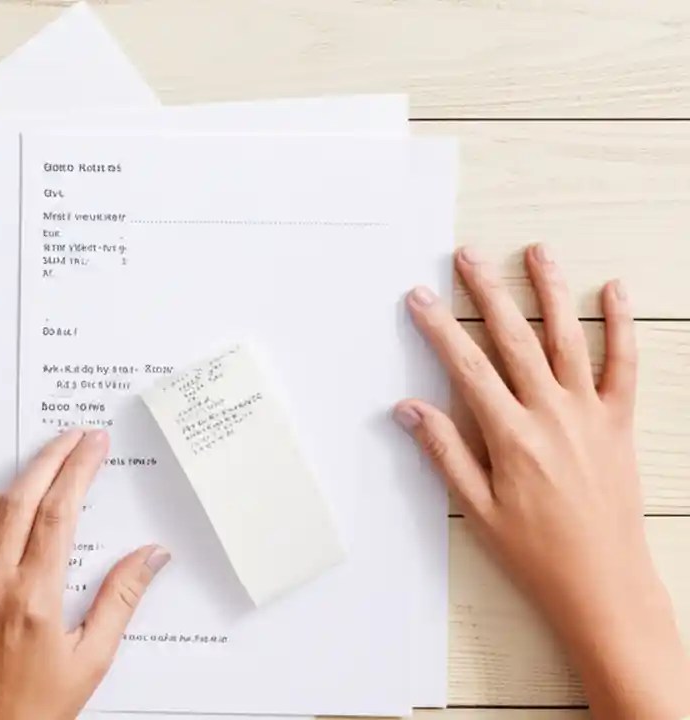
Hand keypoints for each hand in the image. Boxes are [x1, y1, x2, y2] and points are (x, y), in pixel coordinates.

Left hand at [0, 429, 169, 719]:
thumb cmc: (37, 709)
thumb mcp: (92, 659)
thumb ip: (120, 600)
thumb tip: (151, 556)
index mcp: (36, 595)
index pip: (61, 510)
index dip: (79, 468)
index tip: (94, 445)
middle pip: (22, 497)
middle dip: (50, 458)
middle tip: (72, 438)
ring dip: (12, 487)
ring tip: (37, 479)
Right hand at [395, 245, 688, 718]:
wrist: (603, 583)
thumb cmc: (536, 552)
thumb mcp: (477, 509)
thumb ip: (444, 453)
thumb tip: (408, 409)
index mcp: (512, 437)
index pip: (467, 367)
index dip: (441, 328)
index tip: (420, 298)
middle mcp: (552, 416)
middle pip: (514, 339)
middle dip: (487, 293)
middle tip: (466, 256)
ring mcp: (590, 415)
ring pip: (567, 339)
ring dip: (549, 292)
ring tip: (535, 253)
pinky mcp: (619, 423)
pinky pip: (623, 365)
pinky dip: (620, 326)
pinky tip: (614, 292)